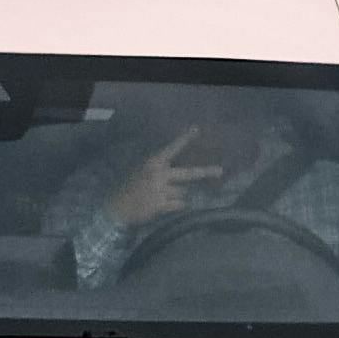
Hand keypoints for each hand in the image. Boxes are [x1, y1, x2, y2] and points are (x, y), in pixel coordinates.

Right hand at [106, 125, 227, 227]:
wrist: (118, 207)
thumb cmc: (133, 187)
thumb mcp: (144, 170)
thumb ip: (161, 168)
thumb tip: (183, 171)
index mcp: (154, 162)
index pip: (172, 148)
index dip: (184, 139)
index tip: (196, 130)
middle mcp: (158, 175)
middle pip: (188, 174)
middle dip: (205, 172)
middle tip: (220, 171)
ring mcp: (160, 191)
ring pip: (183, 192)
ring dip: (179, 195)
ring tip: (165, 196)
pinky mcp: (160, 206)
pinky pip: (178, 205)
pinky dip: (177, 205)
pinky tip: (166, 205)